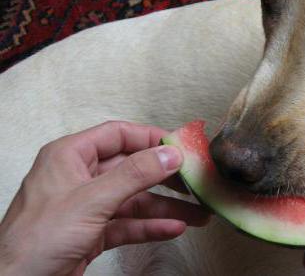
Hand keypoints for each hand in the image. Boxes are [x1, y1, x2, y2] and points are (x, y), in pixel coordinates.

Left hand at [0, 121, 209, 274]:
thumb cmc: (35, 240)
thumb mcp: (91, 200)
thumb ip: (134, 175)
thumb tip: (169, 154)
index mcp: (70, 156)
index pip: (118, 135)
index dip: (152, 138)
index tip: (182, 147)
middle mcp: (79, 177)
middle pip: (132, 168)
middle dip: (166, 177)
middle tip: (195, 181)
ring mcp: (86, 207)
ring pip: (135, 199)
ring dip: (166, 207)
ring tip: (197, 213)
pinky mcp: (92, 233)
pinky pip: (129, 224)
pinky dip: (152, 227)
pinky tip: (174, 229)